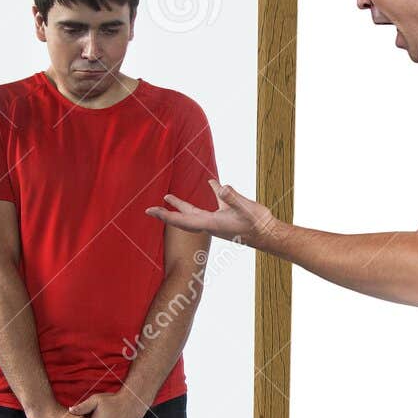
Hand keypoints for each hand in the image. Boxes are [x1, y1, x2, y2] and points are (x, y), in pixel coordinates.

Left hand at [146, 180, 279, 248]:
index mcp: (210, 223)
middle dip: (165, 213)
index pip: (182, 220)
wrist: (269, 234)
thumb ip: (233, 197)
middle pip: (182, 218)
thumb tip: (222, 185)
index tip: (150, 211)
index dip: (165, 215)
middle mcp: (210, 223)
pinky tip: (212, 182)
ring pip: (194, 211)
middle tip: (149, 210)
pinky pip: (213, 202)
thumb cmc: (257, 225)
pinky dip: (210, 191)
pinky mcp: (227, 214)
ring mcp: (218, 219)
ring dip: (180, 205)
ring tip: (168, 197)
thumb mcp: (245, 209)